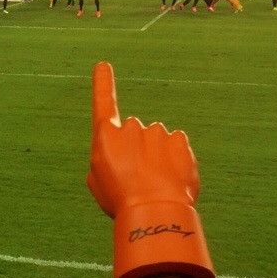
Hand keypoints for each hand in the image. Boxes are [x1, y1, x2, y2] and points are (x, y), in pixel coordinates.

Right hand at [86, 61, 214, 277]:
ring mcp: (156, 132)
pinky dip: (173, 158)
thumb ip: (105, 160)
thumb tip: (122, 154)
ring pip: (155, 140)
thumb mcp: (98, 182)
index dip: (102, 83)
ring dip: (156, 156)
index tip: (103, 65)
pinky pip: (174, 145)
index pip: (102, 102)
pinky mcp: (178, 140)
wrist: (154, 212)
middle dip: (135, 148)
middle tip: (136, 178)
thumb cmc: (120, 201)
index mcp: (105, 137)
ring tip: (154, 184)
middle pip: (132, 131)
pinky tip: (170, 178)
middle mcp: (130, 128)